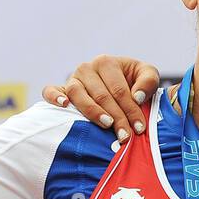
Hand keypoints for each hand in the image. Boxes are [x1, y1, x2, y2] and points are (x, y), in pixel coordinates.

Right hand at [42, 55, 159, 149]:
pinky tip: (64, 105)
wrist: (117, 82)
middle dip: (116, 117)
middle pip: (101, 96)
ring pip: (78, 95)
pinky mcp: (61, 89)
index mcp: (106, 62)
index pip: (119, 90)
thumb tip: (137, 97)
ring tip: (106, 125)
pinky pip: (50, 91)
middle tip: (125, 136)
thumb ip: (148, 81)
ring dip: (92, 112)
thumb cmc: (133, 80)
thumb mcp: (147, 74)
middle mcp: (87, 68)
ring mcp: (72, 79)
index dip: (130, 110)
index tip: (139, 128)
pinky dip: (54, 97)